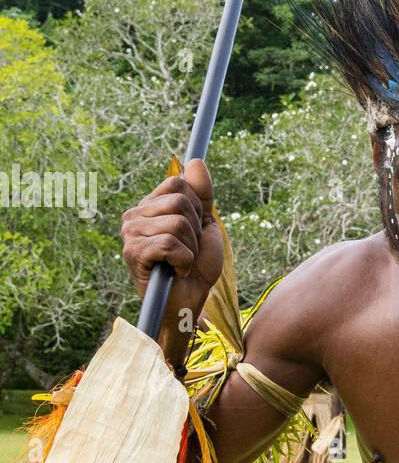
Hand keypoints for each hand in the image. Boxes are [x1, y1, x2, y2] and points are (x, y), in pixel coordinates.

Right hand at [121, 159, 223, 329]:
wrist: (190, 301)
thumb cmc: (196, 267)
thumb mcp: (204, 225)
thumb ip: (202, 194)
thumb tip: (195, 161)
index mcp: (149, 206)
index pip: (178, 184)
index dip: (197, 208)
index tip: (193, 230)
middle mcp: (134, 216)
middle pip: (180, 201)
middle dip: (195, 230)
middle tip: (187, 251)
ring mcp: (130, 234)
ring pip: (178, 222)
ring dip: (190, 248)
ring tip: (181, 262)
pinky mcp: (133, 254)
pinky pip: (170, 243)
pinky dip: (184, 261)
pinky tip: (176, 271)